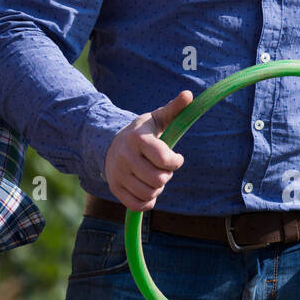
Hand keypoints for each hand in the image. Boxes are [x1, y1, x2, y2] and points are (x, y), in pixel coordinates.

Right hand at [103, 90, 192, 211]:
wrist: (109, 143)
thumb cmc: (142, 132)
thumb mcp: (157, 118)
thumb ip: (174, 108)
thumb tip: (189, 94)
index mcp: (138, 139)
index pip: (164, 159)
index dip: (176, 161)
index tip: (176, 158)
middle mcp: (125, 156)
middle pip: (158, 179)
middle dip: (166, 176)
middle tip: (163, 168)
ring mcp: (118, 173)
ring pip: (149, 194)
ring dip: (157, 188)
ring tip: (154, 178)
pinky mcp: (114, 187)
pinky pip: (137, 205)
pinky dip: (147, 202)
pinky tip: (148, 189)